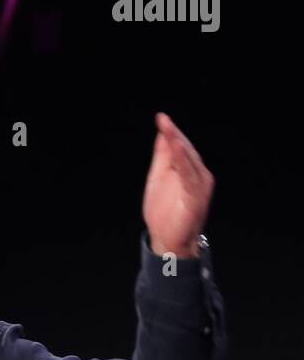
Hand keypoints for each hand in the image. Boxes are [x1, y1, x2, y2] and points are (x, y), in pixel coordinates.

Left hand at [143, 112, 214, 258]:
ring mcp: (199, 185)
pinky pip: (190, 176)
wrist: (168, 241)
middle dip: (175, 134)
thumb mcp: (159, 179)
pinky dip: (183, 161)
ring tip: (169, 129)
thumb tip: (163, 134)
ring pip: (189, 160)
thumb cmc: (164, 213)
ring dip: (178, 144)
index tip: (161, 118)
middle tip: (163, 119)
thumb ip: (162, 157)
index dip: (171, 132)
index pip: (180, 147)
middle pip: (186, 150)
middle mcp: (198, 175)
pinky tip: (177, 149)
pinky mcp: (196, 196)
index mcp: (189, 170)